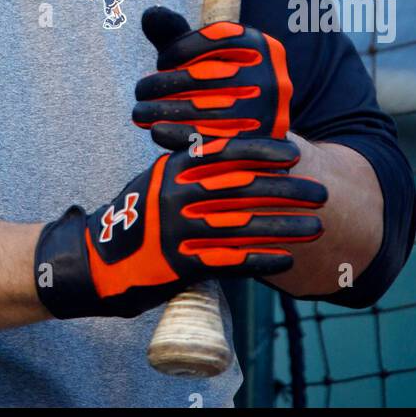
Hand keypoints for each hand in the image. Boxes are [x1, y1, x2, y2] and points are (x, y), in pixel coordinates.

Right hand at [34, 135, 325, 319]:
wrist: (95, 260)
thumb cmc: (136, 217)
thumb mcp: (156, 180)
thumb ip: (189, 167)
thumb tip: (234, 152)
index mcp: (172, 168)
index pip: (225, 152)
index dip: (264, 152)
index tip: (295, 154)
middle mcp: (176, 195)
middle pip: (243, 188)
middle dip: (287, 190)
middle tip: (320, 192)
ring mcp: (178, 230)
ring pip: (243, 224)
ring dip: (285, 226)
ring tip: (316, 226)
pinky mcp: (180, 265)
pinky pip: (230, 260)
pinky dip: (263, 258)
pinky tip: (288, 258)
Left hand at [133, 6, 291, 149]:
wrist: (256, 130)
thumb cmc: (221, 79)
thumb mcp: (203, 53)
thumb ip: (176, 32)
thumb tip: (149, 14)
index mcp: (260, 46)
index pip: (214, 38)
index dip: (179, 49)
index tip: (162, 62)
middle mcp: (270, 76)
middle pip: (205, 76)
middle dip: (163, 83)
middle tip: (140, 91)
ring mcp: (267, 112)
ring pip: (203, 108)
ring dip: (162, 110)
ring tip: (140, 111)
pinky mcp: (255, 144)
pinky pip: (208, 137)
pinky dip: (177, 134)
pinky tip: (155, 130)